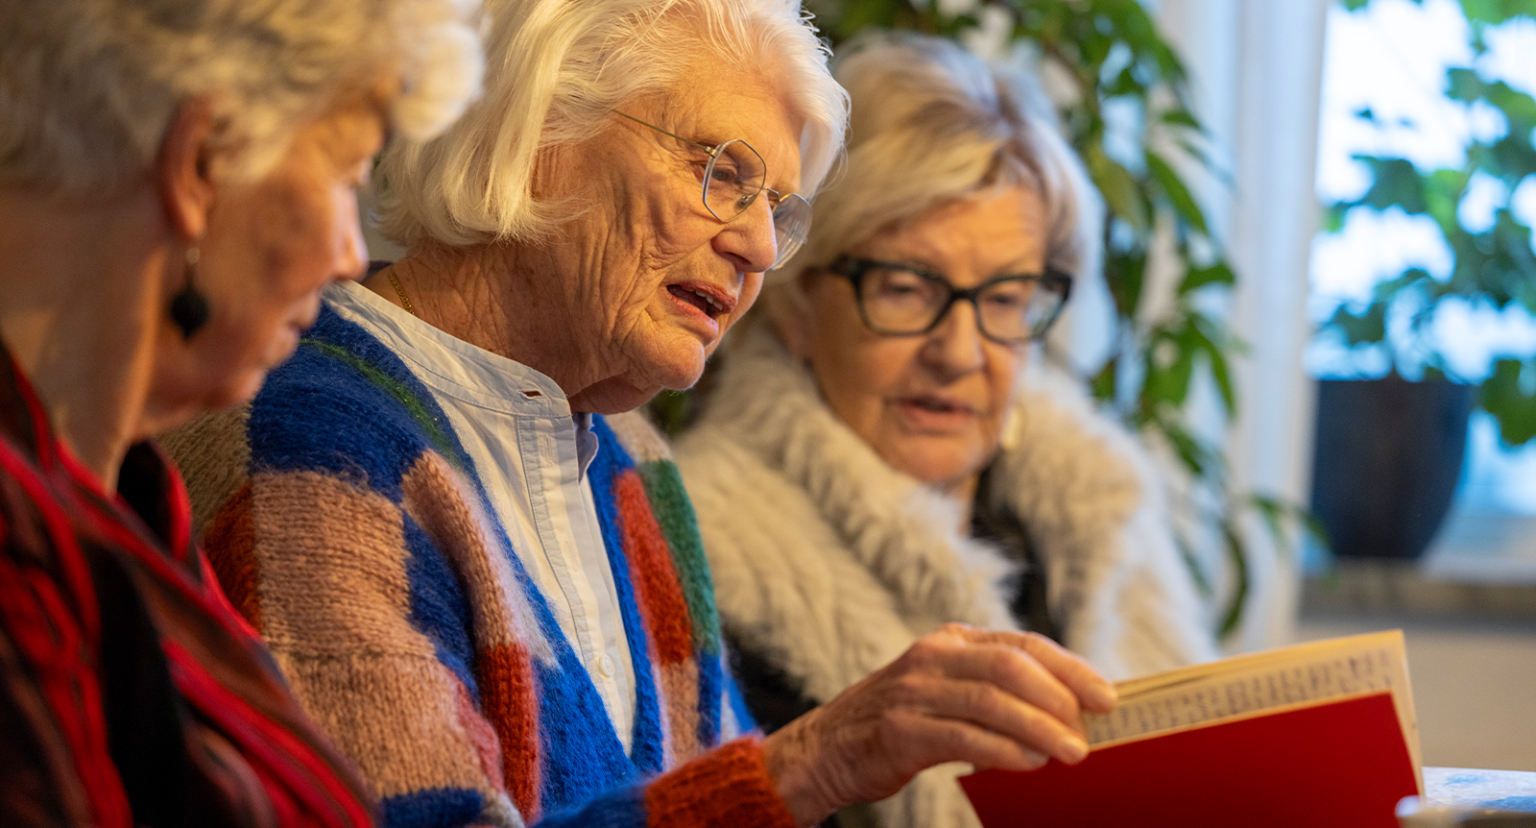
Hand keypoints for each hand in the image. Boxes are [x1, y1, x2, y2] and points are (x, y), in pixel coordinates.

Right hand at [761, 624, 1115, 826]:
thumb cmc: (903, 723)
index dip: (1071, 669)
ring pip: (991, 701)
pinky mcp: (899, 730)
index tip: (1107, 697)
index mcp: (952, 641)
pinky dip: (1002, 751)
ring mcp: (913, 691)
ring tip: (1070, 753)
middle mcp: (933, 657)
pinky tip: (1028, 763)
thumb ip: (997, 693)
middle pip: (1011, 667)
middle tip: (1089, 732)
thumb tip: (1070, 713)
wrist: (828, 747)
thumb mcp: (948, 692)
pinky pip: (963, 737)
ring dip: (1039, 728)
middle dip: (1060, 698)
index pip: (1023, 645)